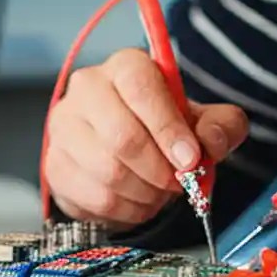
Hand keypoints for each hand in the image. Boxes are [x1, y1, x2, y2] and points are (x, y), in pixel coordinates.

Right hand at [45, 48, 249, 229]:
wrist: (125, 150)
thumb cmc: (164, 128)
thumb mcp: (203, 121)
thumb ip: (221, 126)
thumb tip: (210, 141)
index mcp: (126, 66)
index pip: (140, 88)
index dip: (168, 128)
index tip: (190, 160)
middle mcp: (87, 88)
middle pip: (122, 136)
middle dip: (159, 170)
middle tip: (178, 183)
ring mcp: (64, 126)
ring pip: (108, 171)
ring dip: (145, 193)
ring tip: (159, 192)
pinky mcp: (55, 163)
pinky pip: (94, 197)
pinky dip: (126, 210)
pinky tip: (137, 201)